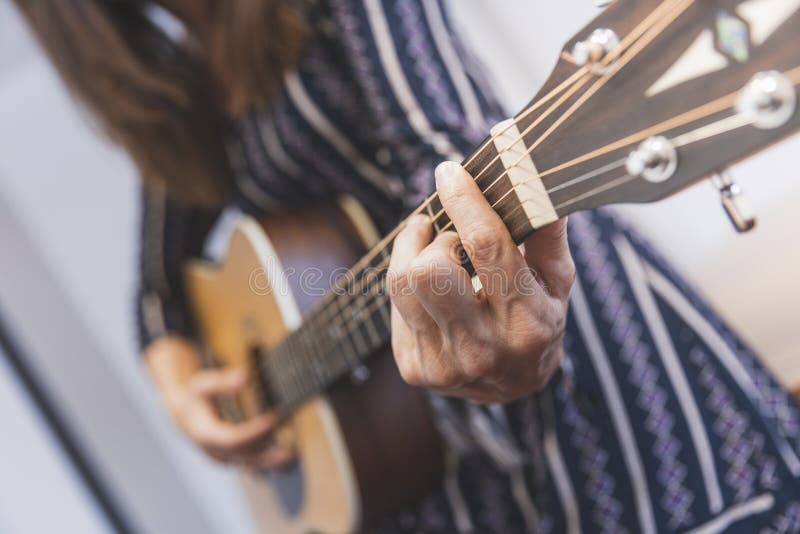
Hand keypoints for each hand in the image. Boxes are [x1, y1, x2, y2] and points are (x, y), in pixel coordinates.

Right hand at [145, 337, 293, 467]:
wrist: (186, 416)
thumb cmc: (195, 397)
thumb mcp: (202, 384)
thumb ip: (222, 381)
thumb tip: (244, 376)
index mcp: (205, 434)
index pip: (233, 438)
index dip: (255, 431)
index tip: (276, 417)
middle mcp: (215, 451)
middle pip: (245, 456)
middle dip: (269, 449)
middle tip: (292, 444)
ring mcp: (225, 458)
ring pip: (251, 464)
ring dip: (273, 460)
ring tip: (294, 453)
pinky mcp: (234, 459)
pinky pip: (254, 463)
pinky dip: (270, 459)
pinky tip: (289, 454)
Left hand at [387, 162, 574, 403]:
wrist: (515, 388)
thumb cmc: (539, 319)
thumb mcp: (556, 280)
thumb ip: (546, 230)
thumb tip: (532, 171)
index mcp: (527, 322)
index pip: (486, 248)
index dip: (464, 202)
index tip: (450, 172)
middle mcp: (483, 350)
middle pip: (428, 270)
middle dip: (437, 239)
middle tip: (449, 235)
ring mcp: (443, 364)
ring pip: (402, 283)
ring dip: (413, 252)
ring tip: (433, 248)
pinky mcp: (415, 369)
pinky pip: (395, 304)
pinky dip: (410, 284)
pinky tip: (432, 289)